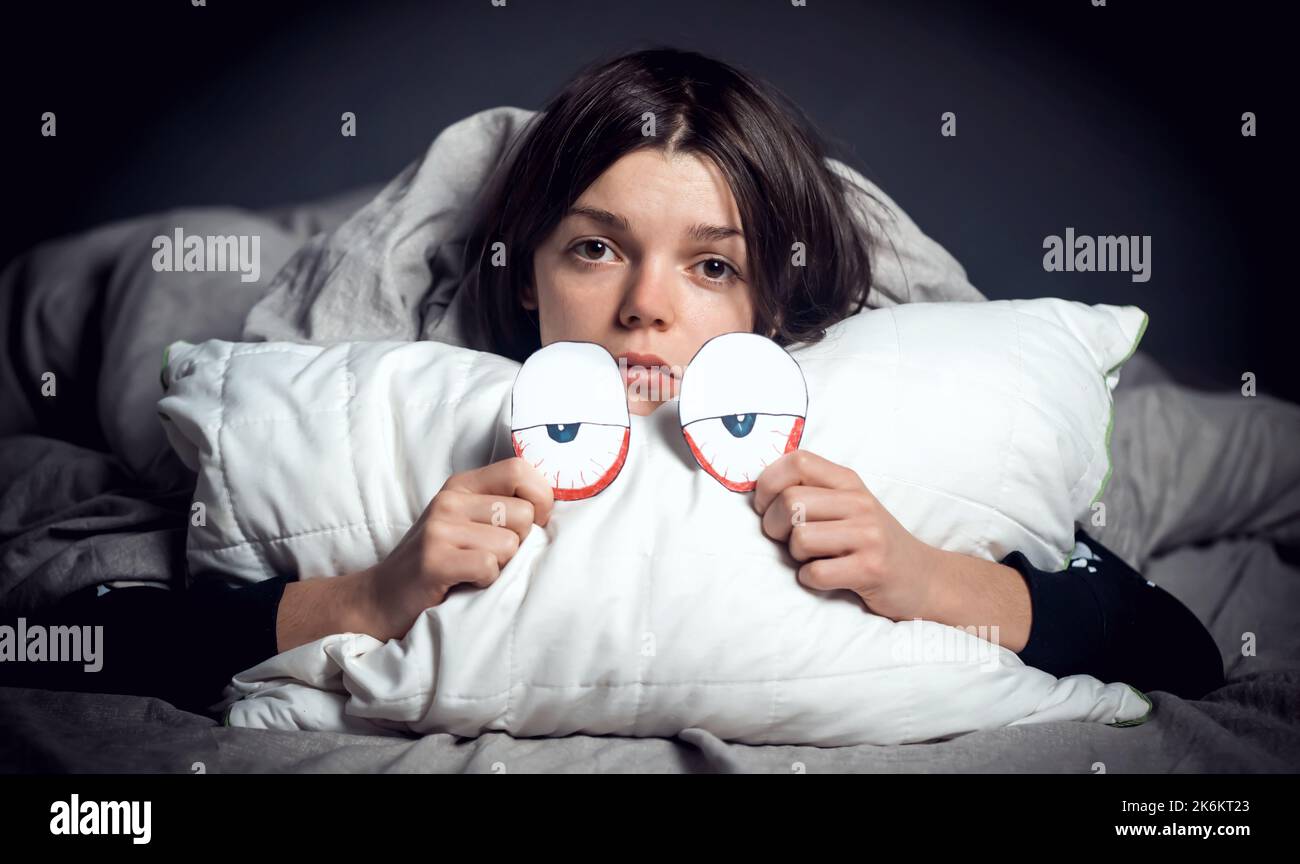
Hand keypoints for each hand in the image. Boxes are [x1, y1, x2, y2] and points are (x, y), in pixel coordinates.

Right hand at [355, 456, 553, 641]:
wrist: (381, 598)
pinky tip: (464, 583)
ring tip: (473, 572)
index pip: (520, 469)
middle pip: (524, 514)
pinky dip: (485, 582)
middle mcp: (450, 500)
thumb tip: (553, 508)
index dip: (540, 498)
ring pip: (511, 544)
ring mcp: (439, 529)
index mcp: (462, 486)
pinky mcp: (434, 560)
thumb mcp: (466, 524)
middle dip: (519, 544)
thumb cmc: (437, 563)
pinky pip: (489, 566)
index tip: (533, 524)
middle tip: (489, 558)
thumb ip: (501, 508)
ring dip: (501, 567)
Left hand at [753, 449, 941, 620]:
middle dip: (774, 526)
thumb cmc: (871, 541)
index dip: (768, 483)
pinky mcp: (871, 568)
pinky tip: (827, 577)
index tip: (766, 506)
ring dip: (794, 556)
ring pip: (800, 538)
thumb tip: (757, 491)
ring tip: (813, 558)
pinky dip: (810, 579)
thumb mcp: (847, 505)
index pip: (796, 461)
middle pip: (790, 501)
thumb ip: (811, 491)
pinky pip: (815, 573)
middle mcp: (859, 502)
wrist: (923, 577)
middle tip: (785, 540)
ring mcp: (868, 535)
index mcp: (848, 481)